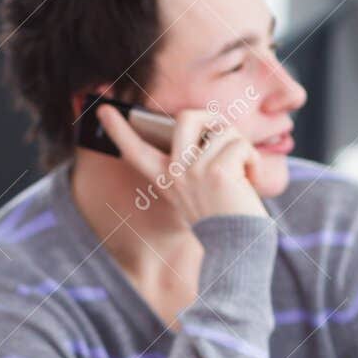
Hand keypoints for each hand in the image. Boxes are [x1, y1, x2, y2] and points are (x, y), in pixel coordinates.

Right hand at [97, 102, 267, 227]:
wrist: (236, 246)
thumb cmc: (226, 215)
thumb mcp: (200, 188)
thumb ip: (196, 161)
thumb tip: (211, 127)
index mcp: (166, 179)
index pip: (136, 152)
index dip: (119, 130)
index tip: (103, 111)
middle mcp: (175, 174)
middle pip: (186, 116)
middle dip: (213, 119)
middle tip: (227, 139)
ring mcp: (193, 171)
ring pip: (223, 130)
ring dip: (242, 148)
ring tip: (242, 175)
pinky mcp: (216, 172)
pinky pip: (241, 145)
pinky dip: (253, 161)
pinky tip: (250, 180)